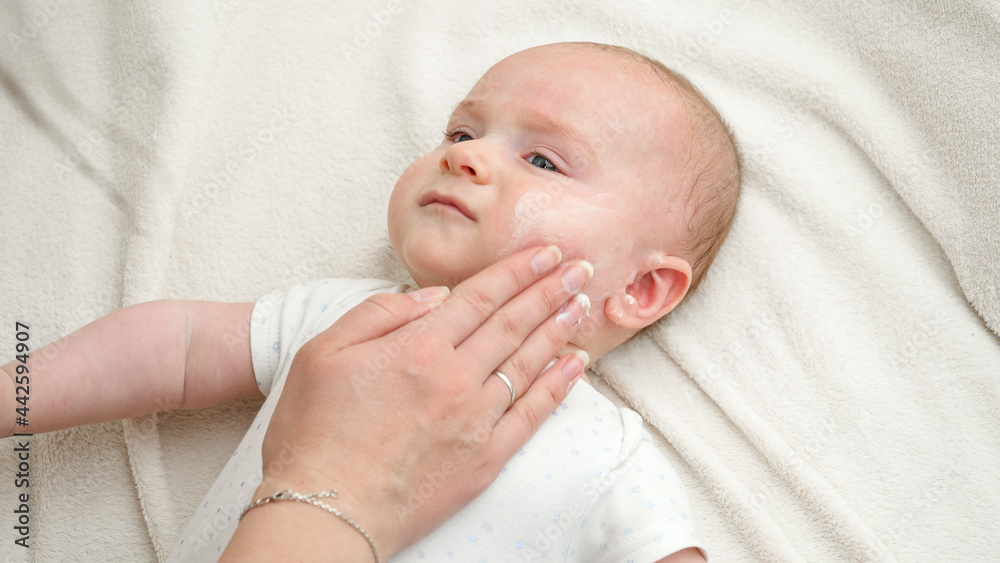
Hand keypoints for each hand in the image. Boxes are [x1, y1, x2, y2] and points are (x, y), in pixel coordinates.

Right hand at [224, 245, 591, 559]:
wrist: (326, 510)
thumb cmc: (314, 431)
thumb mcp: (322, 353)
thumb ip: (379, 314)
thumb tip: (434, 295)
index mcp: (417, 347)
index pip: (479, 296)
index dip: (516, 270)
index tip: (546, 251)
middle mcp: (455, 377)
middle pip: (513, 323)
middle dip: (549, 290)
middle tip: (580, 267)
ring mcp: (476, 419)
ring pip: (528, 362)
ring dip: (559, 329)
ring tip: (582, 304)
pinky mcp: (486, 457)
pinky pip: (532, 414)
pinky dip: (557, 386)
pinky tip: (575, 364)